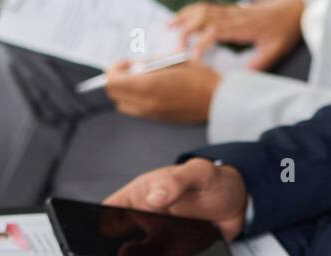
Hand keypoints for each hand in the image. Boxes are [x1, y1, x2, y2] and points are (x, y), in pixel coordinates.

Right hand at [103, 158, 248, 255]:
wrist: (239, 200)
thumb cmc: (214, 180)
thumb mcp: (199, 172)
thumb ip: (177, 181)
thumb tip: (155, 197)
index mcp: (144, 196)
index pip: (114, 211)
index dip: (105, 228)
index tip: (106, 246)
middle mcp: (149, 221)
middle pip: (130, 247)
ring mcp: (164, 240)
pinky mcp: (181, 254)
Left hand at [104, 59, 220, 124]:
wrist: (218, 101)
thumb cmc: (200, 76)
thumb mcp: (174, 60)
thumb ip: (150, 62)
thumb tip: (134, 65)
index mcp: (149, 85)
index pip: (112, 81)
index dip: (114, 69)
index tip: (127, 62)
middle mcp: (146, 102)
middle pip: (114, 95)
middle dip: (117, 80)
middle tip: (132, 70)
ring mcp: (152, 114)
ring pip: (123, 105)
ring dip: (125, 92)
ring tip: (141, 81)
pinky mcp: (159, 120)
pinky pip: (136, 111)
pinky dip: (135, 100)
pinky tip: (150, 91)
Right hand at [173, 0, 304, 71]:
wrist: (291, 11)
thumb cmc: (283, 32)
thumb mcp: (275, 50)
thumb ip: (259, 63)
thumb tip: (244, 77)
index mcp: (241, 28)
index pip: (215, 32)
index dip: (201, 43)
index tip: (193, 57)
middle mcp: (232, 17)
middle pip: (203, 19)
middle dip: (186, 31)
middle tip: (175, 48)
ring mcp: (230, 11)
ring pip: (202, 10)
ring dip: (184, 17)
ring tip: (169, 27)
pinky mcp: (229, 9)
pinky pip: (206, 7)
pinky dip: (191, 11)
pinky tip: (182, 18)